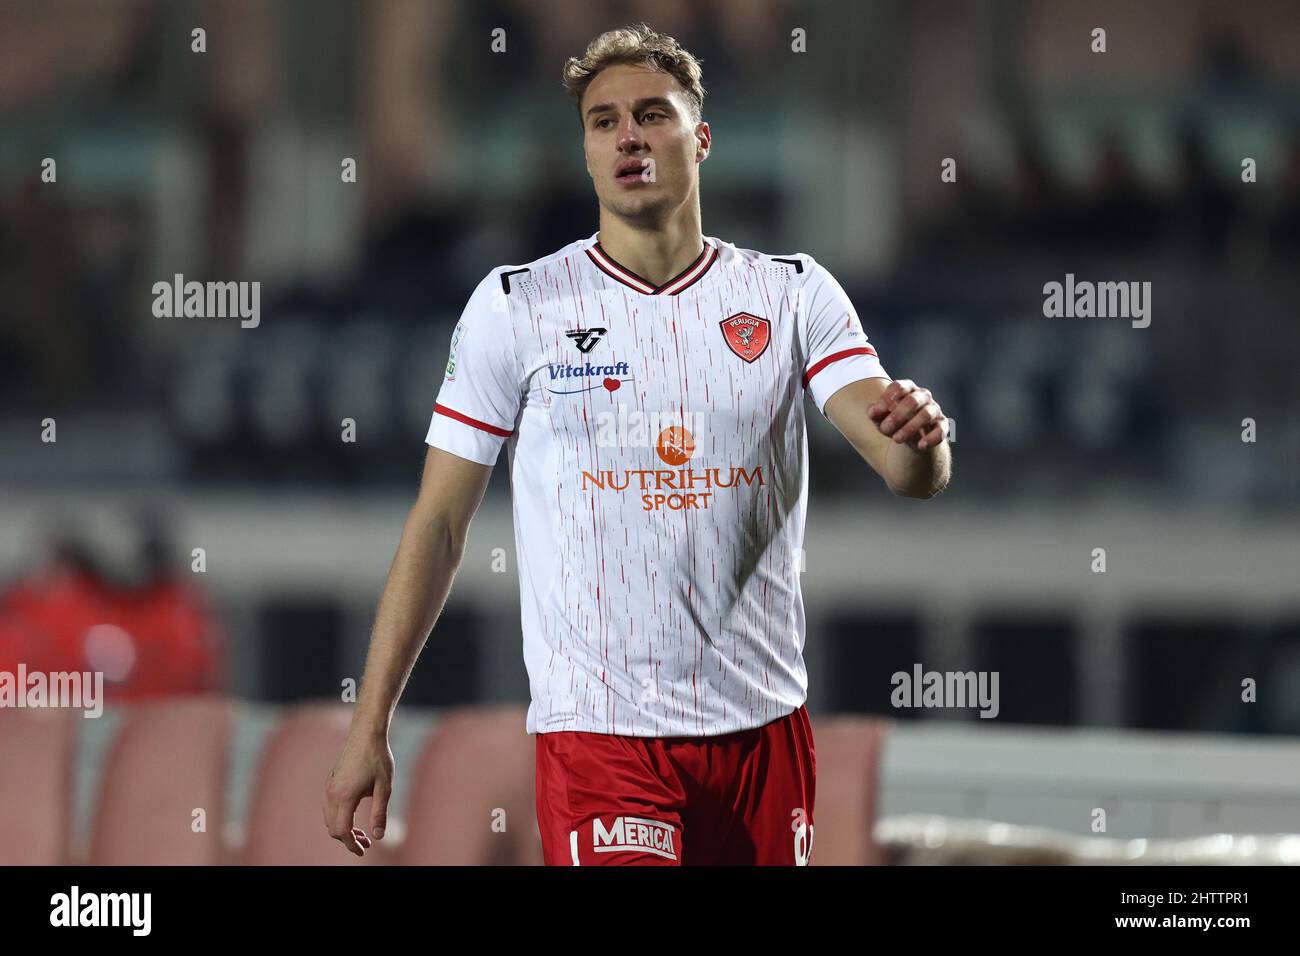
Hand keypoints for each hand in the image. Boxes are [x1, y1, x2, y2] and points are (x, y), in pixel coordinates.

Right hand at [322, 730, 393, 856]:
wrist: (366, 733)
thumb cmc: (378, 758)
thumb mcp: (384, 787)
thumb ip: (380, 813)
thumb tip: (378, 836)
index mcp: (344, 797)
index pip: (342, 831)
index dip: (352, 845)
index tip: (363, 851)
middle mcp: (332, 793)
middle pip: (333, 828)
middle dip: (347, 839)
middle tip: (366, 843)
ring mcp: (329, 787)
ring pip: (329, 818)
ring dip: (342, 829)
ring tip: (362, 833)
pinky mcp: (330, 781)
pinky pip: (328, 807)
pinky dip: (338, 817)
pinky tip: (353, 816)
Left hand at [866, 379, 948, 450]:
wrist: (913, 439)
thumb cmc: (894, 422)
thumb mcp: (881, 418)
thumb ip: (875, 414)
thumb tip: (872, 411)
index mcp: (907, 389)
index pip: (898, 386)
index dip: (886, 398)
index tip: (875, 413)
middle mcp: (923, 396)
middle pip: (912, 401)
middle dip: (897, 415)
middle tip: (884, 429)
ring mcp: (934, 409)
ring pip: (926, 414)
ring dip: (910, 427)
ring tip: (896, 439)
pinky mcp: (942, 425)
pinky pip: (940, 430)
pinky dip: (931, 438)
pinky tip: (921, 445)